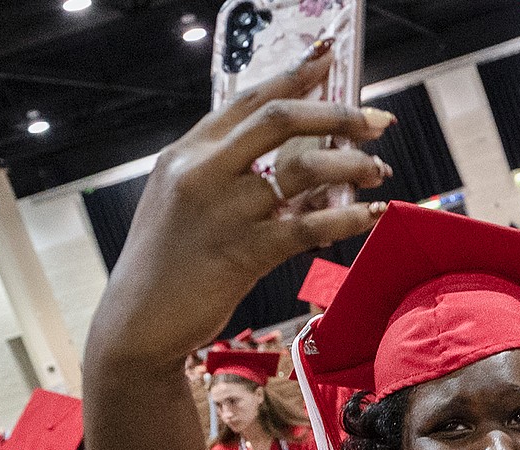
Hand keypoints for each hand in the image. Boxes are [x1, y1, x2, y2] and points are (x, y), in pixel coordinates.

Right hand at [82, 45, 394, 374]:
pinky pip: (308, 226)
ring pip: (301, 169)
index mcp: (186, 153)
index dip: (294, 75)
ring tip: (381, 168)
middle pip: (279, 119)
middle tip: (378, 118)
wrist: (138, 322)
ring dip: (350, 164)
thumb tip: (295, 160)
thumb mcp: (182, 202)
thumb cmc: (167, 264)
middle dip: (336, 113)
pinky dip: (347, 218)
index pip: (248, 100)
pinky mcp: (243, 252)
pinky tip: (373, 213)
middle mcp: (202, 172)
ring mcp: (223, 211)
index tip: (329, 58)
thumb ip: (226, 174)